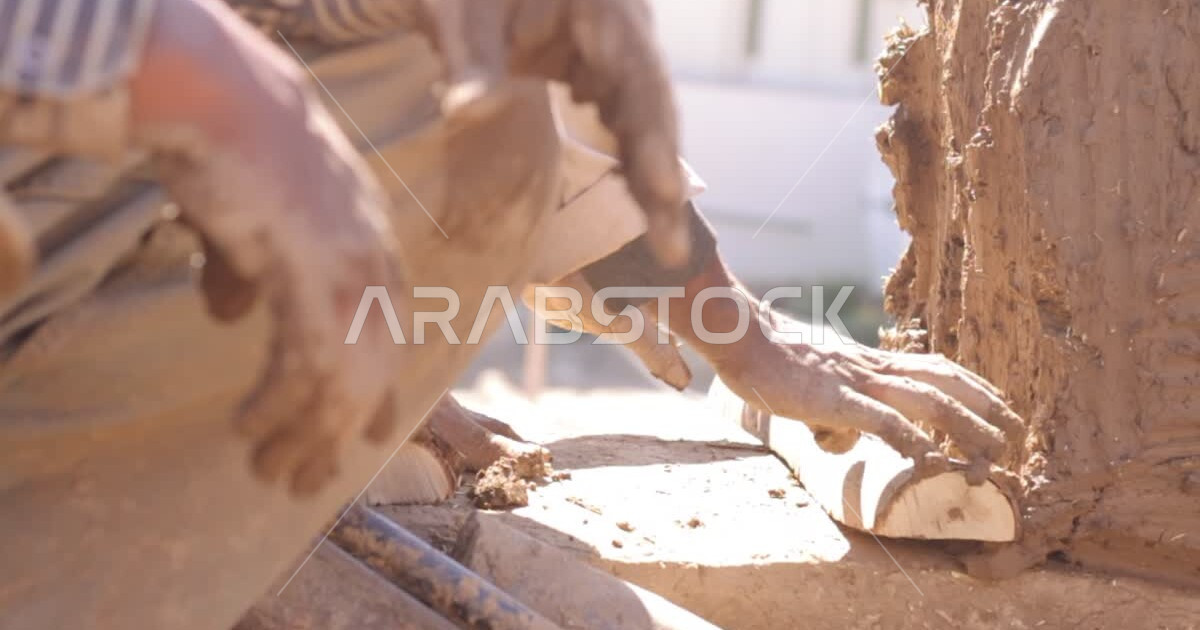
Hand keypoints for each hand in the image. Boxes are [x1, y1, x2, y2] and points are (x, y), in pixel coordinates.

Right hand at [131, 0, 403, 495]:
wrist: (235, 100)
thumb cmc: (239, 148)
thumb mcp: (250, 219)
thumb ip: (246, 271)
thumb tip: (226, 314)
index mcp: (374, 250)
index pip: (392, 338)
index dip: (381, 394)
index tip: (368, 438)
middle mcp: (377, 271)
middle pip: (372, 375)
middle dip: (338, 435)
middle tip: (307, 482)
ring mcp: (354, 278)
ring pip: (342, 387)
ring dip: (302, 439)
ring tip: (271, 475)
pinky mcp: (320, 284)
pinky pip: (306, 373)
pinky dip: (277, 412)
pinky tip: (248, 432)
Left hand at [235, 0, 691, 268]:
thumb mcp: (464, 7)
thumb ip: (471, 55)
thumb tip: (464, 108)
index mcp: (607, 7)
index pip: (641, 75)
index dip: (653, 136)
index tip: (661, 189)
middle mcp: (621, 39)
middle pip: (651, 114)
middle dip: (660, 181)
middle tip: (669, 248)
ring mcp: (609, 66)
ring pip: (639, 131)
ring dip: (647, 189)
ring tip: (663, 249)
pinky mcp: (590, 89)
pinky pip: (615, 137)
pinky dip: (621, 179)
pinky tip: (628, 223)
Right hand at [728, 339, 1024, 480]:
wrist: (741, 338)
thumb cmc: (770, 360)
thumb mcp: (814, 384)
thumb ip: (836, 409)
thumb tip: (843, 438)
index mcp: (869, 361)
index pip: (934, 368)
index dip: (972, 386)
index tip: (999, 405)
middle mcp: (872, 368)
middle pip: (944, 384)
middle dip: (986, 409)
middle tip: (1016, 434)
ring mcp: (856, 382)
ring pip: (927, 402)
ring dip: (965, 429)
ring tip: (992, 456)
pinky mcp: (834, 399)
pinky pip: (881, 419)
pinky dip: (911, 439)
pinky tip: (929, 459)